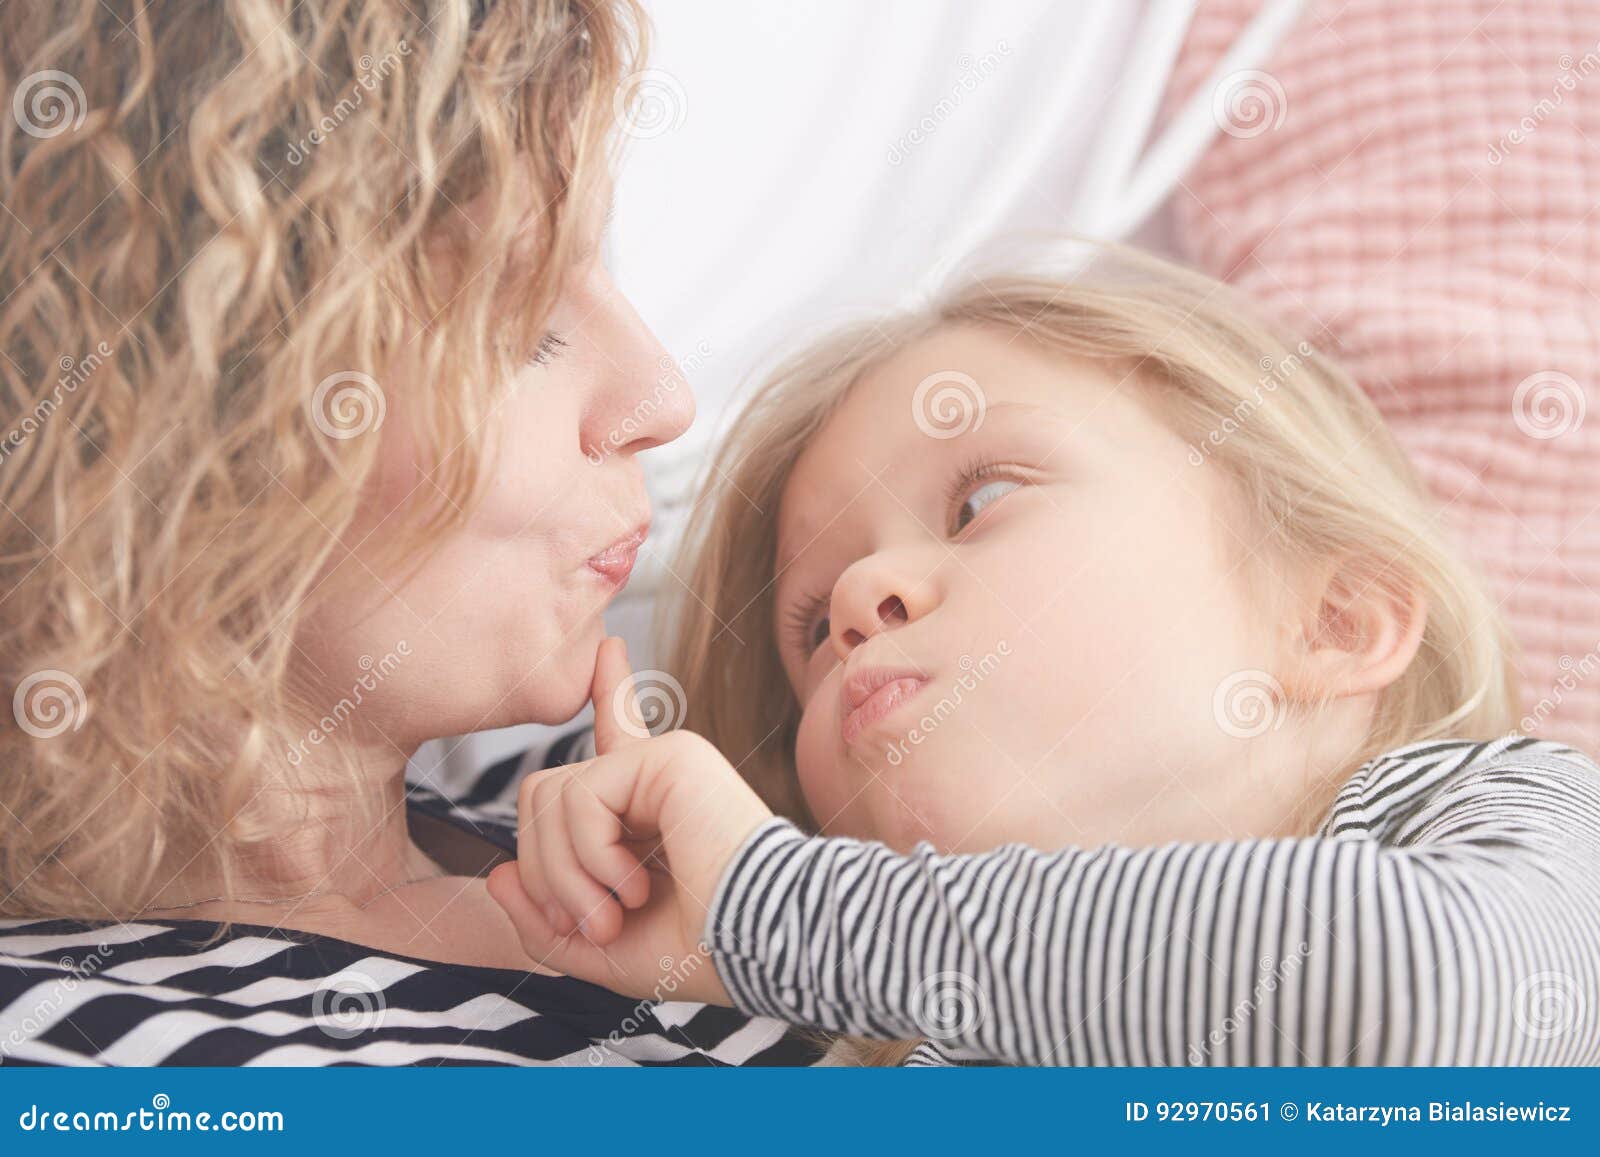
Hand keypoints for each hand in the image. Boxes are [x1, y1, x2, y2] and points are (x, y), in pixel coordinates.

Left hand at [485, 637, 773, 1004]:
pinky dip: (589, 854)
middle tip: (589, 924)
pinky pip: (579, 796)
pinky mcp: (667, 755)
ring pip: (550, 796)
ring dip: (566, 875)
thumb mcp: (601, 950)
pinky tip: (633, 884)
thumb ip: (544, 919)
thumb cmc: (701, 953)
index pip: (617, 737)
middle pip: (544, 795)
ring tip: (612, 914)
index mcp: (650, 809)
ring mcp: (661, 761)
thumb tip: (497, 875)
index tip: (610, 648)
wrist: (760, 947)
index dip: (610, 692)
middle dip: (544, 871)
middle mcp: (655, 777)